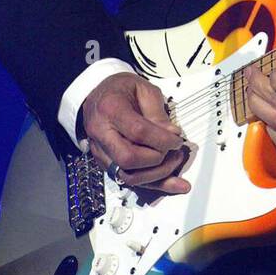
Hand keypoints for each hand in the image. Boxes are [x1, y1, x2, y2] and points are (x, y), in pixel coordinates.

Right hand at [81, 71, 190, 193]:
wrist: (97, 96)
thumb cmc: (120, 90)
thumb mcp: (143, 89)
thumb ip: (157, 113)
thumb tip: (171, 134)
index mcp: (110, 109)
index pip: (137, 132)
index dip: (161, 139)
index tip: (178, 139)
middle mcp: (100, 133)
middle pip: (128, 159)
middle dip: (158, 159)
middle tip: (175, 151)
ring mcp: (100, 152)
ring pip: (127, 176)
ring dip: (158, 175)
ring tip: (175, 161)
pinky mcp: (106, 164)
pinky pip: (129, 180)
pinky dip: (153, 185)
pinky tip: (174, 185)